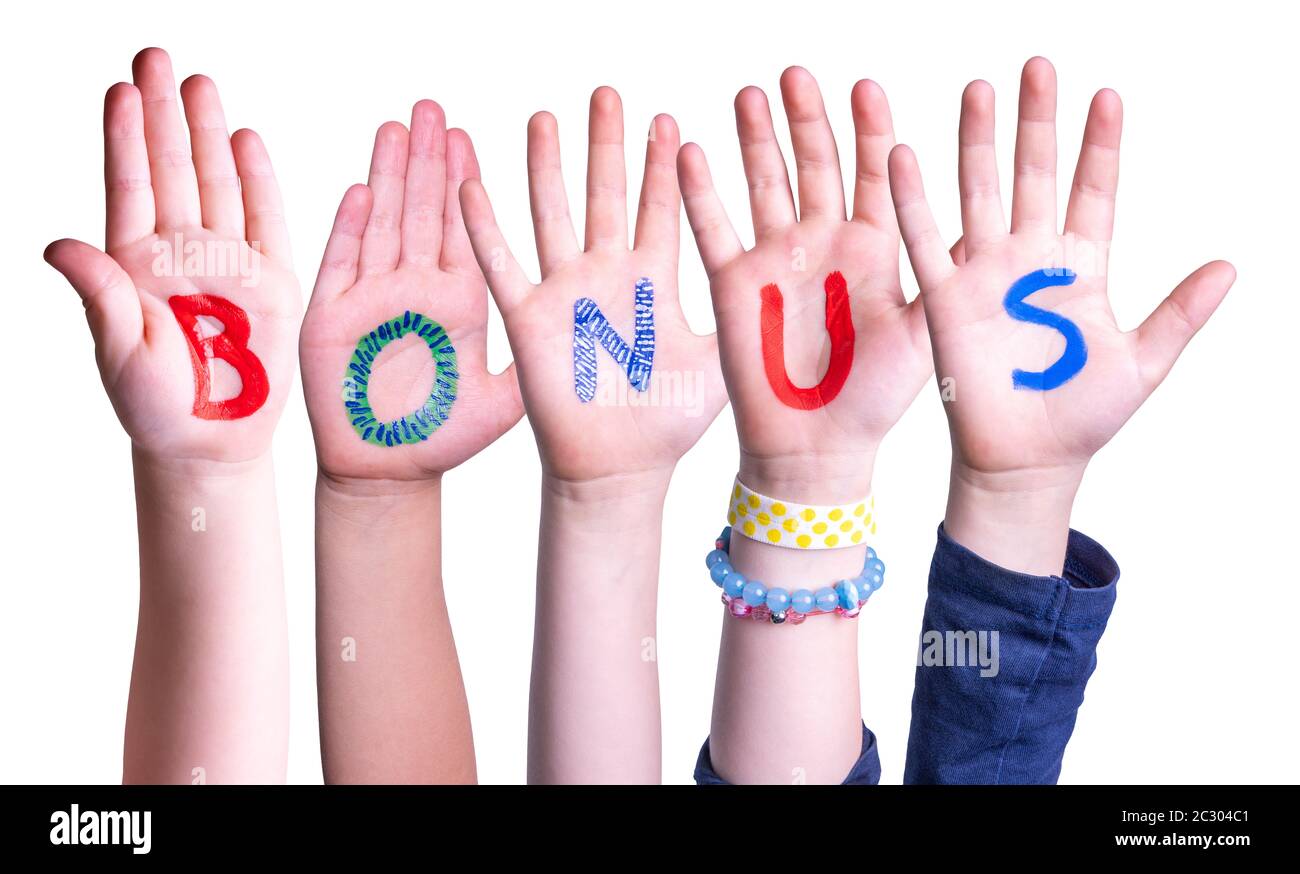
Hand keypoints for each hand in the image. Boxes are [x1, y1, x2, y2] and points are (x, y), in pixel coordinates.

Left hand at [45, 48, 299, 463]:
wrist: (213, 443)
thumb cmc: (156, 407)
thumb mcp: (117, 352)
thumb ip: (99, 294)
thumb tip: (58, 243)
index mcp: (135, 265)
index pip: (129, 186)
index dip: (125, 137)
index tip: (120, 88)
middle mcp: (180, 253)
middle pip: (171, 169)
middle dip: (164, 113)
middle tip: (157, 58)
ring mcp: (227, 263)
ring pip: (216, 183)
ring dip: (207, 133)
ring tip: (200, 83)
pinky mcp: (272, 281)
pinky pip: (268, 220)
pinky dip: (259, 180)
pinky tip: (246, 139)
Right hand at [300, 102, 520, 481]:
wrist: (389, 471)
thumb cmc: (444, 437)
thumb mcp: (504, 400)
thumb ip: (534, 361)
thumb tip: (585, 332)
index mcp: (458, 299)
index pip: (462, 228)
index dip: (463, 182)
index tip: (468, 136)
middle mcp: (416, 289)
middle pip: (421, 211)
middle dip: (427, 160)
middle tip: (433, 108)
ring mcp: (373, 298)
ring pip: (383, 224)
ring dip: (389, 176)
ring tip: (397, 128)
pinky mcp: (334, 318)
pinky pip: (344, 265)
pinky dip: (351, 229)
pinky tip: (361, 190)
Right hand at [458, 88, 725, 483]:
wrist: (618, 468)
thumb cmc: (669, 421)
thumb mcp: (720, 359)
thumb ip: (744, 313)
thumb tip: (795, 279)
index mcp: (655, 279)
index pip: (660, 207)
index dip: (662, 165)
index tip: (668, 119)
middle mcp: (609, 276)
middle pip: (607, 194)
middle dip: (608, 144)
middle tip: (608, 94)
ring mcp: (567, 293)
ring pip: (554, 214)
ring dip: (547, 167)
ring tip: (547, 118)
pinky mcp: (529, 321)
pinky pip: (502, 268)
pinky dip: (485, 230)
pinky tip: (471, 187)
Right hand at [677, 67, 931, 499]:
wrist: (814, 446)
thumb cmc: (873, 400)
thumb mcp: (921, 334)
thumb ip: (936, 275)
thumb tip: (973, 221)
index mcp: (874, 249)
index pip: (874, 173)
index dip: (869, 129)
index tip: (865, 85)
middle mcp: (824, 244)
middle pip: (814, 164)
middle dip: (806, 118)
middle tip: (797, 74)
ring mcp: (777, 260)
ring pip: (763, 182)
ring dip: (755, 138)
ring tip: (749, 94)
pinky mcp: (733, 284)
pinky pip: (712, 228)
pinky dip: (699, 192)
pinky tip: (688, 150)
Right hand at [889, 57, 1235, 492]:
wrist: (1026, 462)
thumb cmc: (1083, 419)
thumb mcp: (1144, 363)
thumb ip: (1180, 313)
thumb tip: (1230, 267)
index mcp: (1082, 270)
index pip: (1093, 192)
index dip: (1100, 147)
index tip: (1106, 97)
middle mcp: (1032, 262)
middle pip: (1035, 176)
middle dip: (1036, 123)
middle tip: (1036, 68)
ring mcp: (986, 276)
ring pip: (981, 194)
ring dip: (978, 143)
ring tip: (978, 91)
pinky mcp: (945, 301)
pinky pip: (926, 243)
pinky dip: (914, 203)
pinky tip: (904, 158)